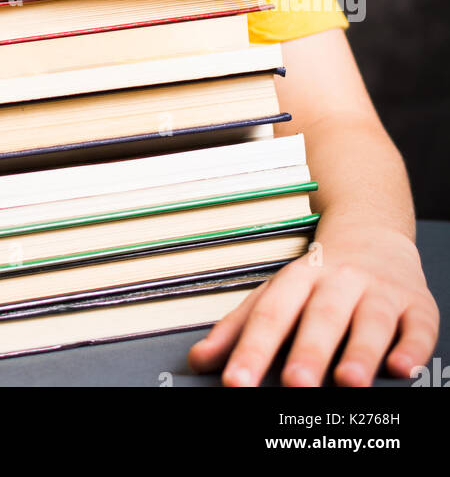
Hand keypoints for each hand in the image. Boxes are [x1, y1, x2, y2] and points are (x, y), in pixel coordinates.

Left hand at [187, 218, 439, 386]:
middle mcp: (339, 283)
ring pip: (370, 320)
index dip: (253, 349)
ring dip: (360, 352)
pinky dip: (412, 348)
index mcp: (298, 279)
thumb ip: (240, 328)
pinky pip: (417, 327)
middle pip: (322, 316)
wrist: (372, 232)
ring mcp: (380, 292)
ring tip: (349, 383)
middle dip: (308, 350)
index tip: (236, 381)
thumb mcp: (278, 292)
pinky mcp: (417, 305)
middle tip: (294, 384)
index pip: (271, 315)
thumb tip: (198, 361)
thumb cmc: (319, 277)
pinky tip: (402, 370)